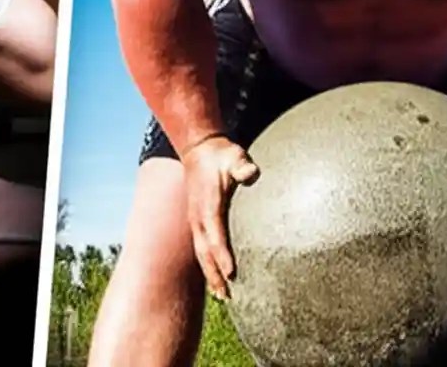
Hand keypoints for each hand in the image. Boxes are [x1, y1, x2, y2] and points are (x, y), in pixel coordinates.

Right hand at [182, 134, 259, 300]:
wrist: (199, 151)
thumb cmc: (221, 155)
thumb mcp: (234, 156)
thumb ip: (242, 166)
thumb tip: (250, 173)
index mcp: (209, 207)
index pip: (216, 236)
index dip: (223, 256)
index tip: (231, 273)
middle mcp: (199, 218)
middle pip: (205, 253)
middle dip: (215, 275)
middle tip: (227, 296)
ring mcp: (196, 221)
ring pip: (201, 254)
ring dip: (210, 275)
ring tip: (222, 296)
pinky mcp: (198, 222)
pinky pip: (201, 248)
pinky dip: (208, 265)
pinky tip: (217, 277)